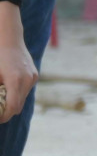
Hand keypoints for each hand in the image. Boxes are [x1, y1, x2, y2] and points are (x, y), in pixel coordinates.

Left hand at [0, 2, 35, 124]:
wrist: (9, 39)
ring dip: (12, 102)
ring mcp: (33, 77)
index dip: (4, 117)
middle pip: (19, 106)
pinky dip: (17, 93)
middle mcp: (27, 80)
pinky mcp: (34, 74)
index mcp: (15, 80)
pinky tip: (7, 88)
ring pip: (23, 98)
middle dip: (7, 111)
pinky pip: (25, 90)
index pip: (12, 107)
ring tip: (1, 100)